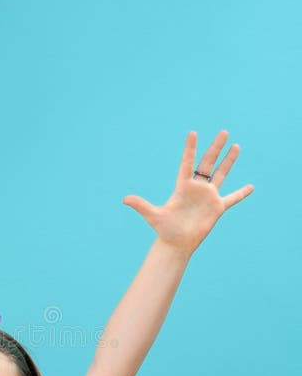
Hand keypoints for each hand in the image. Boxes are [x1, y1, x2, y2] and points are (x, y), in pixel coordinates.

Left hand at [123, 130, 253, 255]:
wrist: (176, 243)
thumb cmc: (164, 229)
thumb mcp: (153, 215)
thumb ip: (141, 205)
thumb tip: (124, 199)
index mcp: (182, 186)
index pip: (187, 162)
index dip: (190, 148)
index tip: (192, 132)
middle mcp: (196, 188)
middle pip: (208, 163)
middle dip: (216, 147)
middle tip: (224, 131)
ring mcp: (208, 197)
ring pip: (221, 174)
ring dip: (229, 161)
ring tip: (236, 146)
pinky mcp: (217, 208)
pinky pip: (232, 199)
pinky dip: (241, 193)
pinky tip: (251, 187)